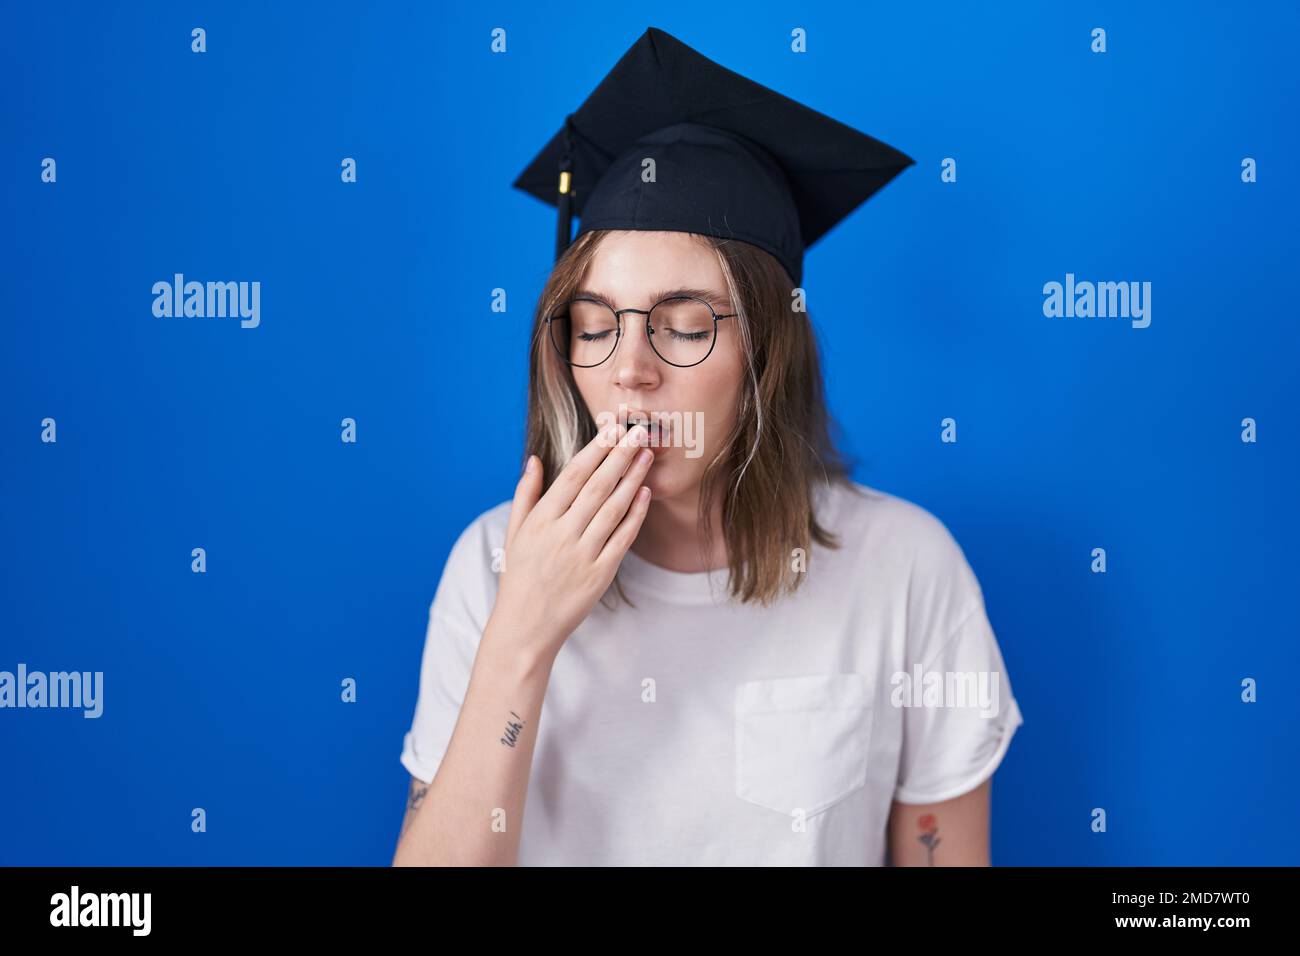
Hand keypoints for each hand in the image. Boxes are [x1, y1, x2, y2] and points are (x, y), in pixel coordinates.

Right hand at [490, 422, 654, 658]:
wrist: (525, 627)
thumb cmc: (520, 577)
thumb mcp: (514, 534)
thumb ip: (526, 495)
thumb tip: (535, 460)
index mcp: (540, 521)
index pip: (572, 476)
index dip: (594, 451)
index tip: (612, 430)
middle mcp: (561, 534)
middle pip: (597, 486)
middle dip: (619, 456)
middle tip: (638, 433)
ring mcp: (582, 554)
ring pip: (613, 509)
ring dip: (632, 480)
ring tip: (647, 456)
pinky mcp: (600, 574)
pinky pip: (622, 539)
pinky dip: (635, 515)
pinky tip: (645, 495)